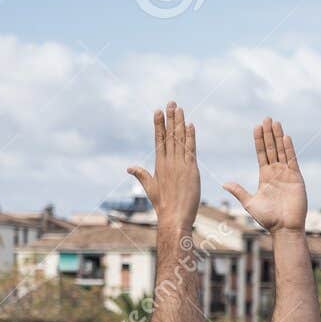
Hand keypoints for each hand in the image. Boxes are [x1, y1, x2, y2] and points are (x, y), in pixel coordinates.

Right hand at [127, 101, 199, 229]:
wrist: (174, 218)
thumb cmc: (163, 206)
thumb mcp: (150, 188)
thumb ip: (142, 175)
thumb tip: (129, 167)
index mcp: (159, 165)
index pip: (159, 140)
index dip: (159, 124)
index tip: (158, 111)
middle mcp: (169, 162)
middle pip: (169, 136)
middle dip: (170, 118)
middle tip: (171, 102)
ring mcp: (180, 165)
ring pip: (180, 139)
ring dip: (180, 123)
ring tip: (180, 108)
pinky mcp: (191, 170)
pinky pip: (191, 149)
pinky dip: (191, 137)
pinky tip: (190, 125)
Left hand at [224, 118, 306, 232]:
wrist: (284, 228)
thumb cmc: (267, 218)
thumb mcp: (249, 203)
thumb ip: (239, 191)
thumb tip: (223, 183)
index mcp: (265, 176)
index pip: (261, 153)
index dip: (259, 140)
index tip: (257, 126)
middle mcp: (276, 172)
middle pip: (271, 148)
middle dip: (269, 134)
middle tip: (267, 118)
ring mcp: (287, 174)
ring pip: (281, 151)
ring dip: (278, 137)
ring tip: (276, 123)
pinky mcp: (296, 178)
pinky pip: (292, 160)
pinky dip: (289, 149)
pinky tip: (286, 137)